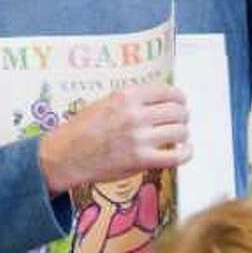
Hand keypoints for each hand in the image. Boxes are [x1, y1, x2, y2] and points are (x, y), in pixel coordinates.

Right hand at [38, 83, 190, 197]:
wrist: (66, 155)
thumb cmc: (82, 129)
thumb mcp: (105, 102)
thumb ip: (132, 100)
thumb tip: (159, 100)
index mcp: (126, 96)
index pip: (167, 91)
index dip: (178, 97)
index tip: (180, 102)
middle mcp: (135, 114)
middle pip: (177, 111)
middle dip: (182, 115)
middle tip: (180, 120)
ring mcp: (139, 138)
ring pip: (180, 131)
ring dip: (183, 133)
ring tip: (179, 137)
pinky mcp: (141, 160)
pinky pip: (176, 156)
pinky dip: (186, 153)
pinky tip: (184, 151)